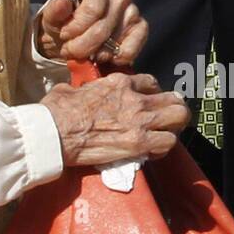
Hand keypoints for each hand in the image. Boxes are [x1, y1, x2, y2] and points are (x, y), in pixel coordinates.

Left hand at [36, 0, 147, 67]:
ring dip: (95, 53)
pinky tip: (104, 57)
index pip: (93, 7)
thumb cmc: (63, 22)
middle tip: (70, 51)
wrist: (72, 39)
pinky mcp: (141, 27)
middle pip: (102, 26)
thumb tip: (63, 2)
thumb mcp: (52, 16)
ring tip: (84, 54)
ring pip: (114, 40)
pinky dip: (116, 58)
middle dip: (82, 45)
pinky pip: (131, 48)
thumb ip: (55, 9)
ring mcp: (133, 9)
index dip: (78, 26)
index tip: (65, 35)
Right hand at [39, 72, 189, 166]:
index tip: (151, 101)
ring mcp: (139, 120)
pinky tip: (154, 151)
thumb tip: (79, 93)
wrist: (55, 132)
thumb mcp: (71, 89)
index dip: (154, 93)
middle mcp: (134, 98)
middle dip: (174, 108)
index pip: (150, 83)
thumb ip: (84, 88)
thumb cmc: (57, 111)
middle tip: (169, 118)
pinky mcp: (138, 143)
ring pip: (179, 118)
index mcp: (119, 83)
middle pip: (173, 99)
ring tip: (166, 134)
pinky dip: (163, 148)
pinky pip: (167, 143)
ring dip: (174, 127)